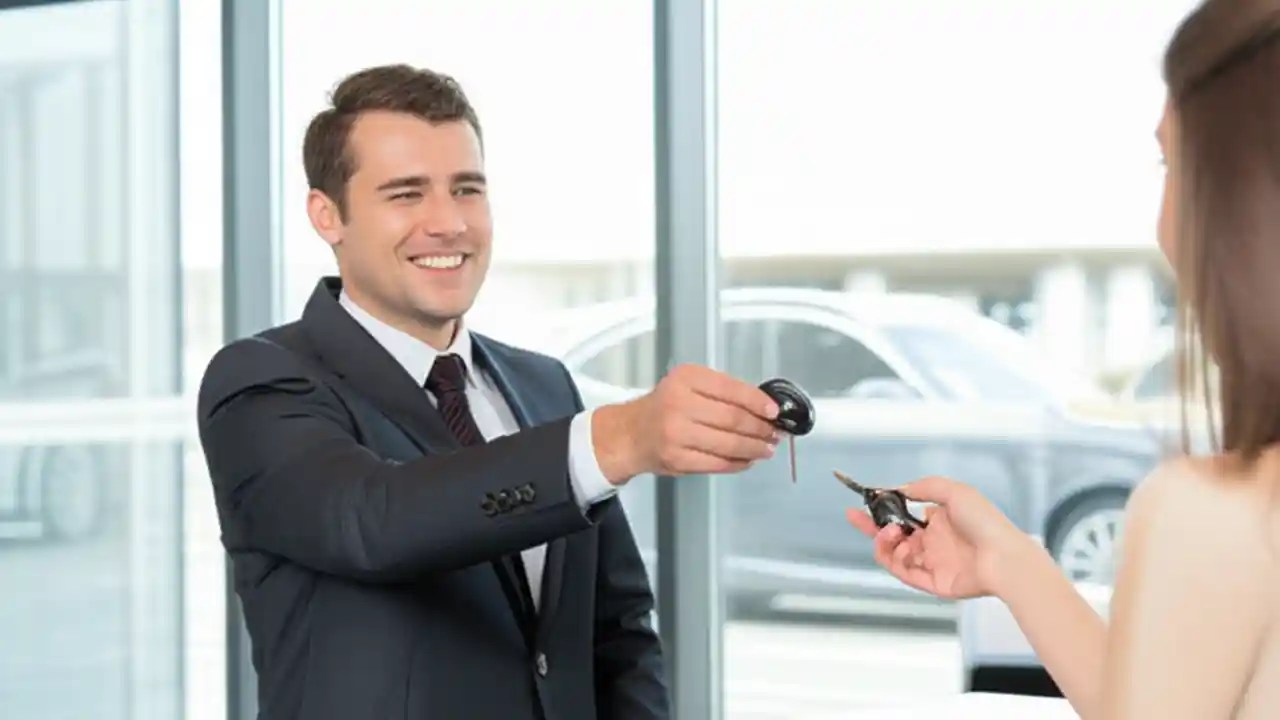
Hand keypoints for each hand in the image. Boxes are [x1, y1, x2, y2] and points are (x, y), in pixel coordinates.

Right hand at [593, 363, 780, 483]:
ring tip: (766, 449)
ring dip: (754, 448)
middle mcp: (679, 404)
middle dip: (760, 428)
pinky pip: (718, 463)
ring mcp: (677, 434)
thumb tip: (764, 408)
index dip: (757, 402)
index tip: (774, 411)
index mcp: (685, 379)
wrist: (630, 434)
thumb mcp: (688, 385)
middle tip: (774, 433)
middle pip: (733, 418)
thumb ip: (722, 392)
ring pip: (729, 443)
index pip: (731, 389)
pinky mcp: (677, 459)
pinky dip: (738, 463)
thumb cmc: (665, 407)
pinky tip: (747, 460)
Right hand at [845, 476, 1033, 598]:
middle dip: (871, 528)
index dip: (884, 510)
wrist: (1004, 557)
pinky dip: (896, 562)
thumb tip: (900, 489)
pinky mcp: (933, 583)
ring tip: (889, 534)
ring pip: (895, 556)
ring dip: (884, 544)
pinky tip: (901, 549)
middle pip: (893, 538)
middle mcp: (933, 542)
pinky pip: (906, 574)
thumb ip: (925, 487)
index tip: (867, 501)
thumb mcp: (956, 492)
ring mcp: (932, 563)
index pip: (903, 516)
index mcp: (938, 521)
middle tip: (854, 517)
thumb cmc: (986, 523)